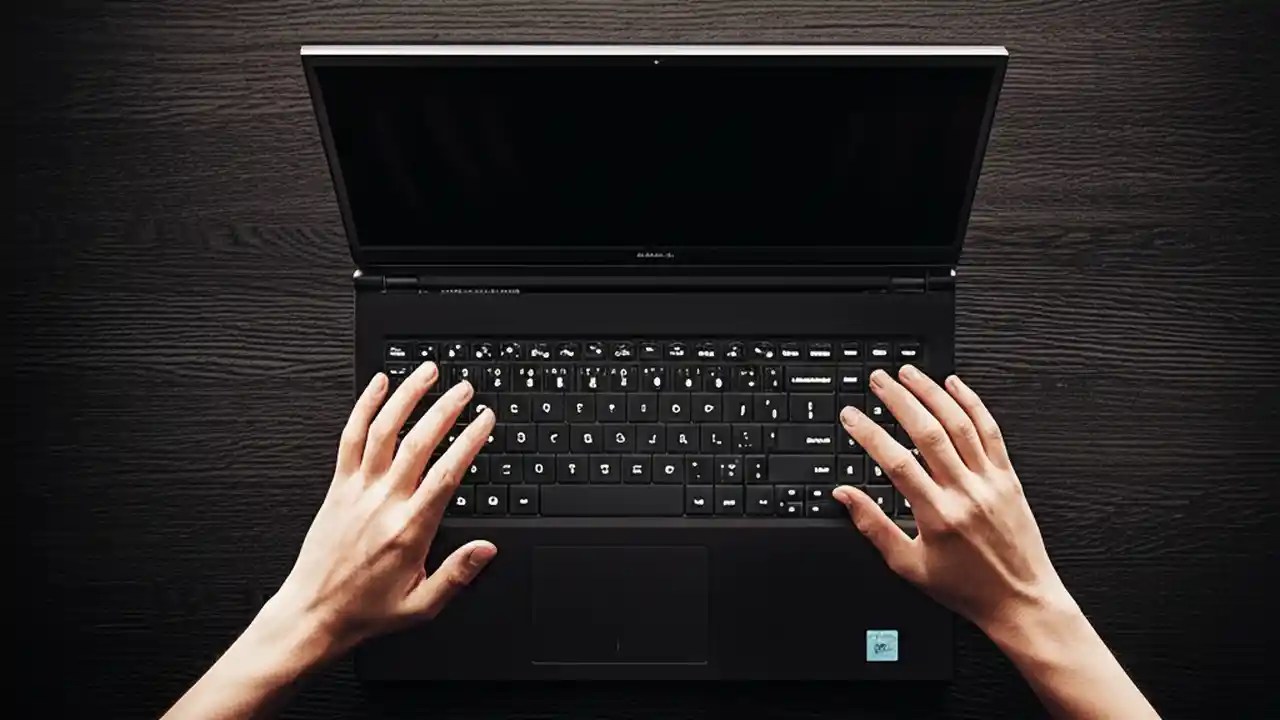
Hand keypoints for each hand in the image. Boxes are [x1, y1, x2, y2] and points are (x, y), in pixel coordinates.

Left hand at [270, 364, 496, 656]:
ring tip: (427, 373)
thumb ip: (457, 574)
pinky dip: (364, 407)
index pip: (446, 474)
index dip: (468, 441)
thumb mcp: (422, 604)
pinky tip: (377, 385)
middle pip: (418, 442)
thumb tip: (487, 549)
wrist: (314, 613)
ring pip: (383, 431)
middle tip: (464, 389)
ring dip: (407, 396)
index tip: (485, 420)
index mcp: (409, 529)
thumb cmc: (367, 609)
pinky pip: (350, 437)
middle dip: (445, 409)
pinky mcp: (338, 486)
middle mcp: (383, 503)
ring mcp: (357, 490)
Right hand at [833, 366, 1068, 633]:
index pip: (896, 462)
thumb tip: (845, 495)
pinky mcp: (1008, 478)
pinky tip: (956, 386)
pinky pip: (990, 432)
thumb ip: (873, 526)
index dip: (870, 434)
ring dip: (932, 393)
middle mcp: (965, 492)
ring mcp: (990, 481)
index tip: (852, 416)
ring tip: (909, 374)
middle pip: (928, 432)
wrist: (1020, 600)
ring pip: (959, 424)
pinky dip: (973, 404)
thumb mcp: (908, 565)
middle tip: (878, 380)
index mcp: (937, 515)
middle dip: (899, 400)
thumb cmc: (966, 587)